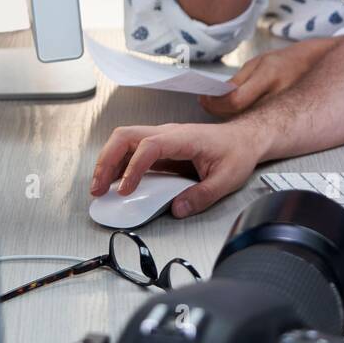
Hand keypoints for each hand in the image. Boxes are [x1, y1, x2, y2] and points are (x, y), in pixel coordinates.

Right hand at [90, 120, 266, 217]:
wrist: (244, 139)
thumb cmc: (236, 152)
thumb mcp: (226, 179)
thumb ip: (202, 195)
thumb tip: (177, 209)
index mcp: (184, 138)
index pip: (149, 146)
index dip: (134, 168)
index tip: (126, 190)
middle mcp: (168, 133)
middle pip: (126, 136)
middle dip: (107, 161)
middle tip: (98, 187)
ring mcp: (162, 138)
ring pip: (124, 140)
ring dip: (108, 162)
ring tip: (100, 188)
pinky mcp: (161, 148)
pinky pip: (133, 151)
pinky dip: (118, 166)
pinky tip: (115, 184)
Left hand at [199, 36, 336, 115]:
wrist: (325, 67)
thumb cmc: (291, 61)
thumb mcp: (263, 62)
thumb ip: (240, 80)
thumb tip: (218, 95)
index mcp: (271, 74)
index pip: (234, 100)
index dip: (214, 103)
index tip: (204, 98)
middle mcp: (279, 94)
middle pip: (240, 117)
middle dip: (218, 112)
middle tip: (209, 104)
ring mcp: (286, 109)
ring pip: (249, 124)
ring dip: (230, 118)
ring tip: (223, 108)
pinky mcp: (289, 121)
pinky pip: (262, 127)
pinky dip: (246, 122)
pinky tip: (241, 116)